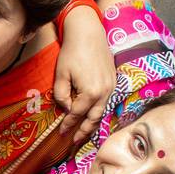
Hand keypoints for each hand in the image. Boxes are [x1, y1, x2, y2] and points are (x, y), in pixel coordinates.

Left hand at [53, 7, 116, 143]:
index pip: (77, 114)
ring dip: (93, 123)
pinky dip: (99, 111)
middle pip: (94, 118)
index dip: (68, 124)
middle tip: (74, 141)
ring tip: (83, 132)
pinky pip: (107, 101)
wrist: (89, 33)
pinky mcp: (113, 81)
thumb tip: (66, 108)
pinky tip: (92, 114)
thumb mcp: (61, 75)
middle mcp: (104, 92)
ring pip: (102, 111)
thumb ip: (61, 95)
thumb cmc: (72, 52)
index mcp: (90, 92)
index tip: (61, 132)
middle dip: (84, 131)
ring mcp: (111, 87)